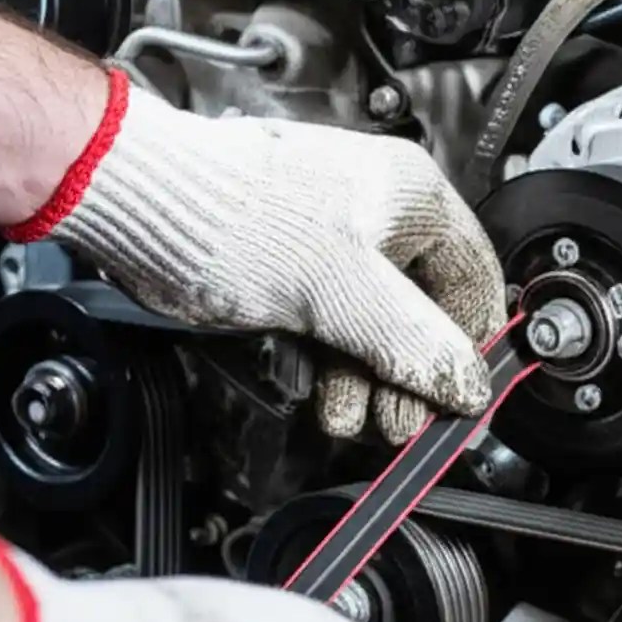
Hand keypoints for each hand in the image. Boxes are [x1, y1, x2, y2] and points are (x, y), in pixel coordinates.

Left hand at [11, 71, 507, 443]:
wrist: (145, 208)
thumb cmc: (231, 214)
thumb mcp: (344, 291)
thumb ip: (414, 342)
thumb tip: (467, 383)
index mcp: (411, 200)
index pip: (475, 281)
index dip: (475, 346)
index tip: (467, 398)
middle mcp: (381, 224)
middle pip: (425, 317)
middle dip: (411, 379)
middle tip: (401, 422)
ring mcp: (339, 254)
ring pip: (377, 334)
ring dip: (368, 386)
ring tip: (354, 418)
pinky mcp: (300, 281)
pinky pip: (336, 336)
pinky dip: (332, 372)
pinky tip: (325, 399)